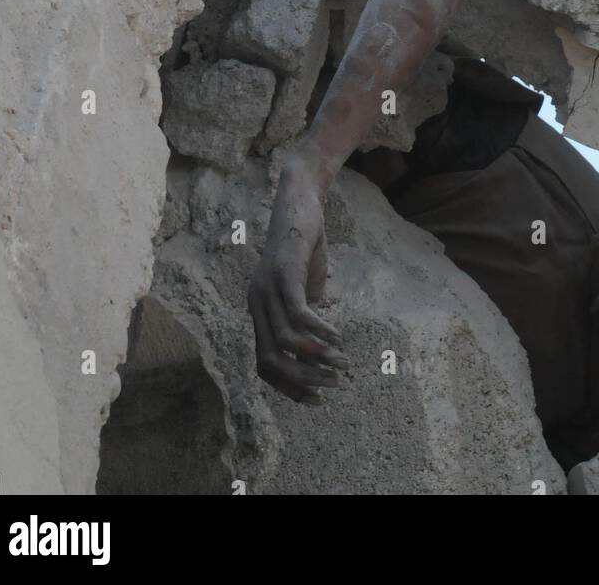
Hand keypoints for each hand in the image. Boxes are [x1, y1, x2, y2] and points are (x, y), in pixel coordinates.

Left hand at [248, 154, 347, 402]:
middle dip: (305, 380)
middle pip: (272, 361)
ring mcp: (267, 289)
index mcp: (259, 311)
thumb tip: (321, 346)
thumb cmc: (305, 244)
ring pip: (286, 342)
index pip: (265, 366)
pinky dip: (320, 330)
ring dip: (317, 356)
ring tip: (342, 360)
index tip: (317, 398)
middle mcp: (256, 303)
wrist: (299, 201)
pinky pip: (298, 314)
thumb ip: (308, 314)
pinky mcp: (283, 273)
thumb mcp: (306, 286)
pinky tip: (338, 334)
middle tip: (334, 382)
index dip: (289, 388)